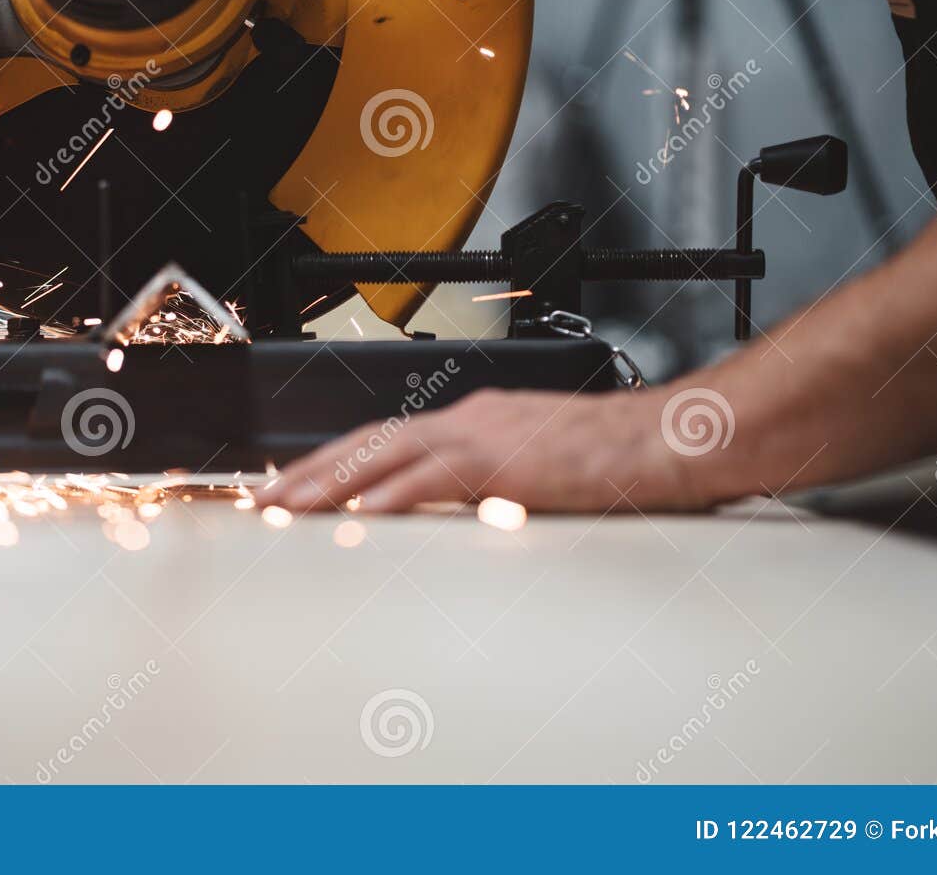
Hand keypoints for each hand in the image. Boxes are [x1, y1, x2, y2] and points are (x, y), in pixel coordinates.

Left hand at [256, 387, 721, 514]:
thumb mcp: (542, 471)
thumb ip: (496, 487)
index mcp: (476, 423)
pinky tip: (358, 515)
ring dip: (329, 483)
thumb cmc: (621, 460)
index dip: (335, 464)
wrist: (671, 440)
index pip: (387, 441)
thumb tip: (462, 516)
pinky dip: (392, 495)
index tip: (296, 488)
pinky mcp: (507, 458)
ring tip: (286, 510)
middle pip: (369, 443)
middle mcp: (470, 420)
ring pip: (385, 455)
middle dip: (310, 473)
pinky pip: (435, 478)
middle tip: (264, 502)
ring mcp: (485, 434)